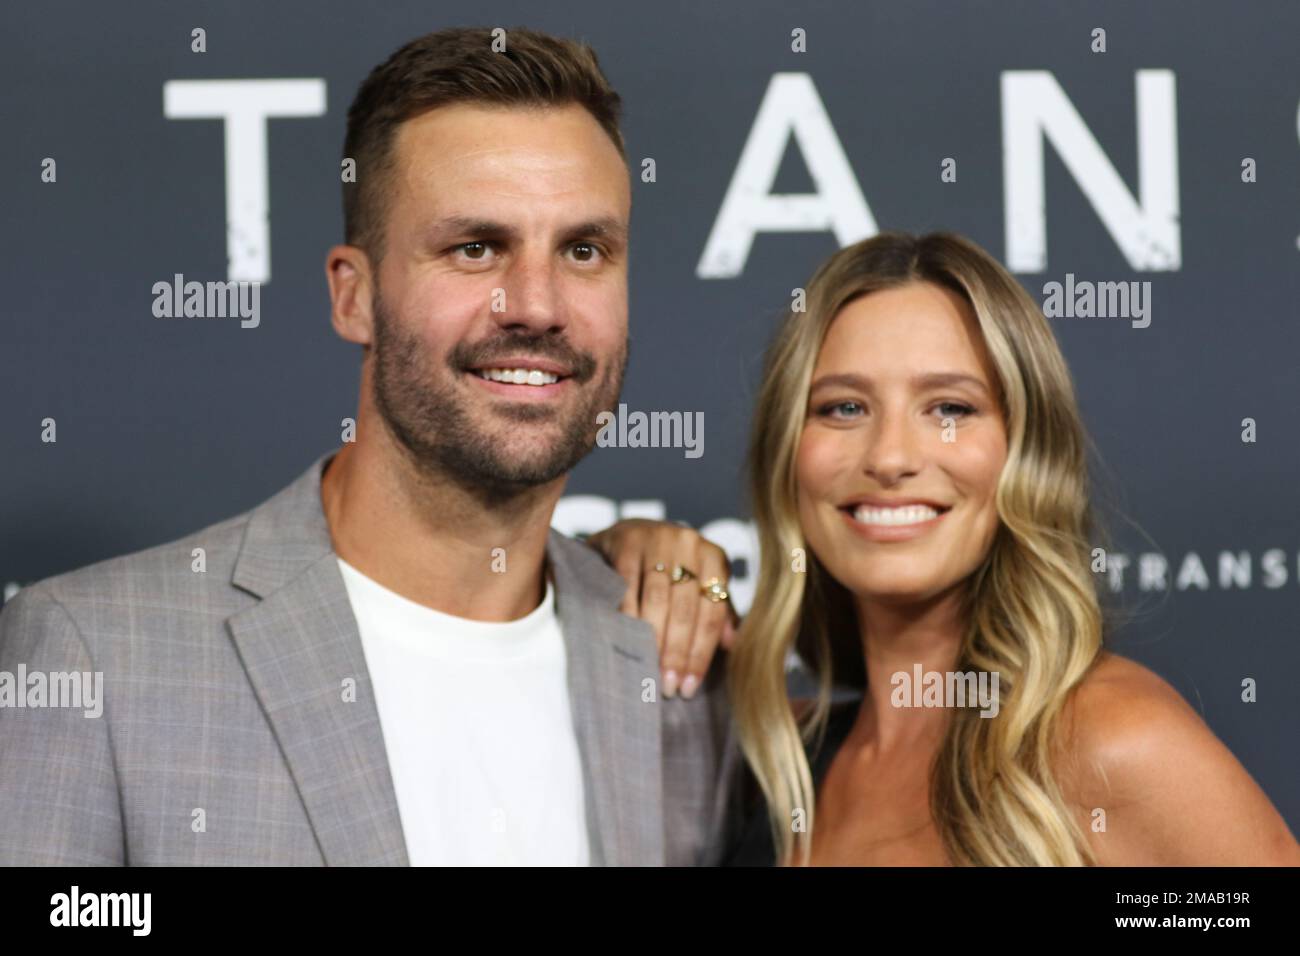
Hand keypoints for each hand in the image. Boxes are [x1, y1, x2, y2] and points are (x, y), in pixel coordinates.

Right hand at [585, 519, 737, 698]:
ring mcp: (658, 538)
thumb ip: (717, 612)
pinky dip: (627, 615)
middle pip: (686, 609)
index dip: (702, 654)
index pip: (712, 613)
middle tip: (667, 688)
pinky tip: (625, 640)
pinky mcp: (627, 539)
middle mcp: (690, 542)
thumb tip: (733, 645)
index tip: (689, 687)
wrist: (628, 532)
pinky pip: (628, 585)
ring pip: (658, 599)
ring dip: (653, 640)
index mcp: (714, 557)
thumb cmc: (669, 567)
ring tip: (648, 673)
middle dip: (677, 654)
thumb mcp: (698, 584)